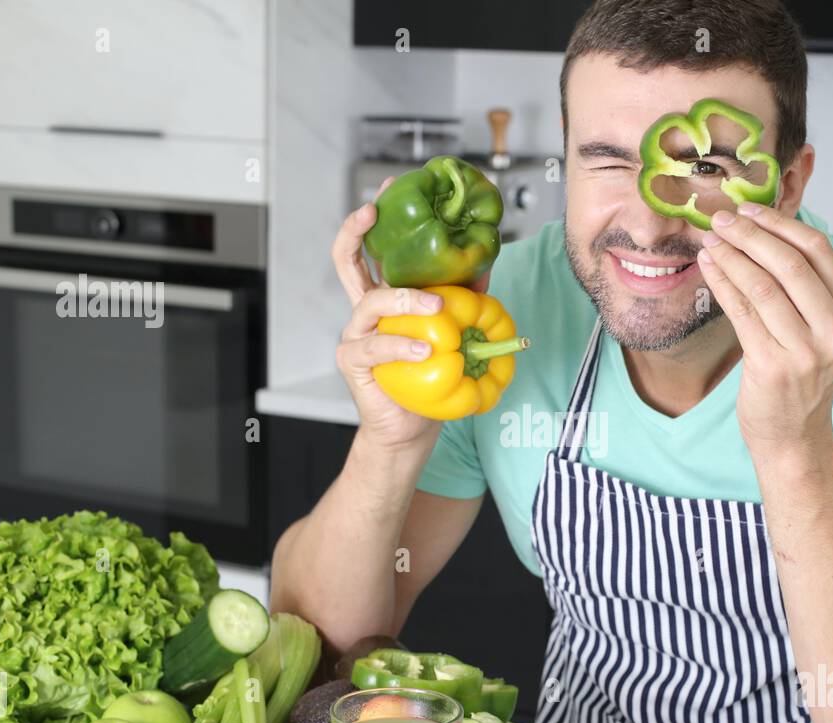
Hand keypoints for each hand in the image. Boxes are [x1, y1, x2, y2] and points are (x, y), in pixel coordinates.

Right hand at [332, 179, 442, 449]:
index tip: (390, 187)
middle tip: (374, 213)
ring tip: (436, 309)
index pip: (372, 248)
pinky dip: (401, 346)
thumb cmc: (432, 374)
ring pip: (369, 302)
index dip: (375, 218)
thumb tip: (487, 254)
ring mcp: (355, 333)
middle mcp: (364, 309)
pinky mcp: (353, 361)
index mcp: (384, 294)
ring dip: (404, 300)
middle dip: (355, 231)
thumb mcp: (455, 326)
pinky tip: (423, 350)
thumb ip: (465, 291)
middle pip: (345, 261)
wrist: (414, 424)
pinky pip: (375, 347)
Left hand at [695, 203, 832, 465]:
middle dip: (749, 235)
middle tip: (720, 219)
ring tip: (709, 241)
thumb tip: (762, 230)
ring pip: (761, 286)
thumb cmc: (800, 376)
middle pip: (789, 263)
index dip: (780, 223)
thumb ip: (802, 287)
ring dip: (730, 257)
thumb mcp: (817, 329)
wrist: (794, 436)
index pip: (818, 250)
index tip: (749, 209)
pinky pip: (741, 313)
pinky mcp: (772, 366)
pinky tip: (708, 268)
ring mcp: (805, 350)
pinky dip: (722, 284)